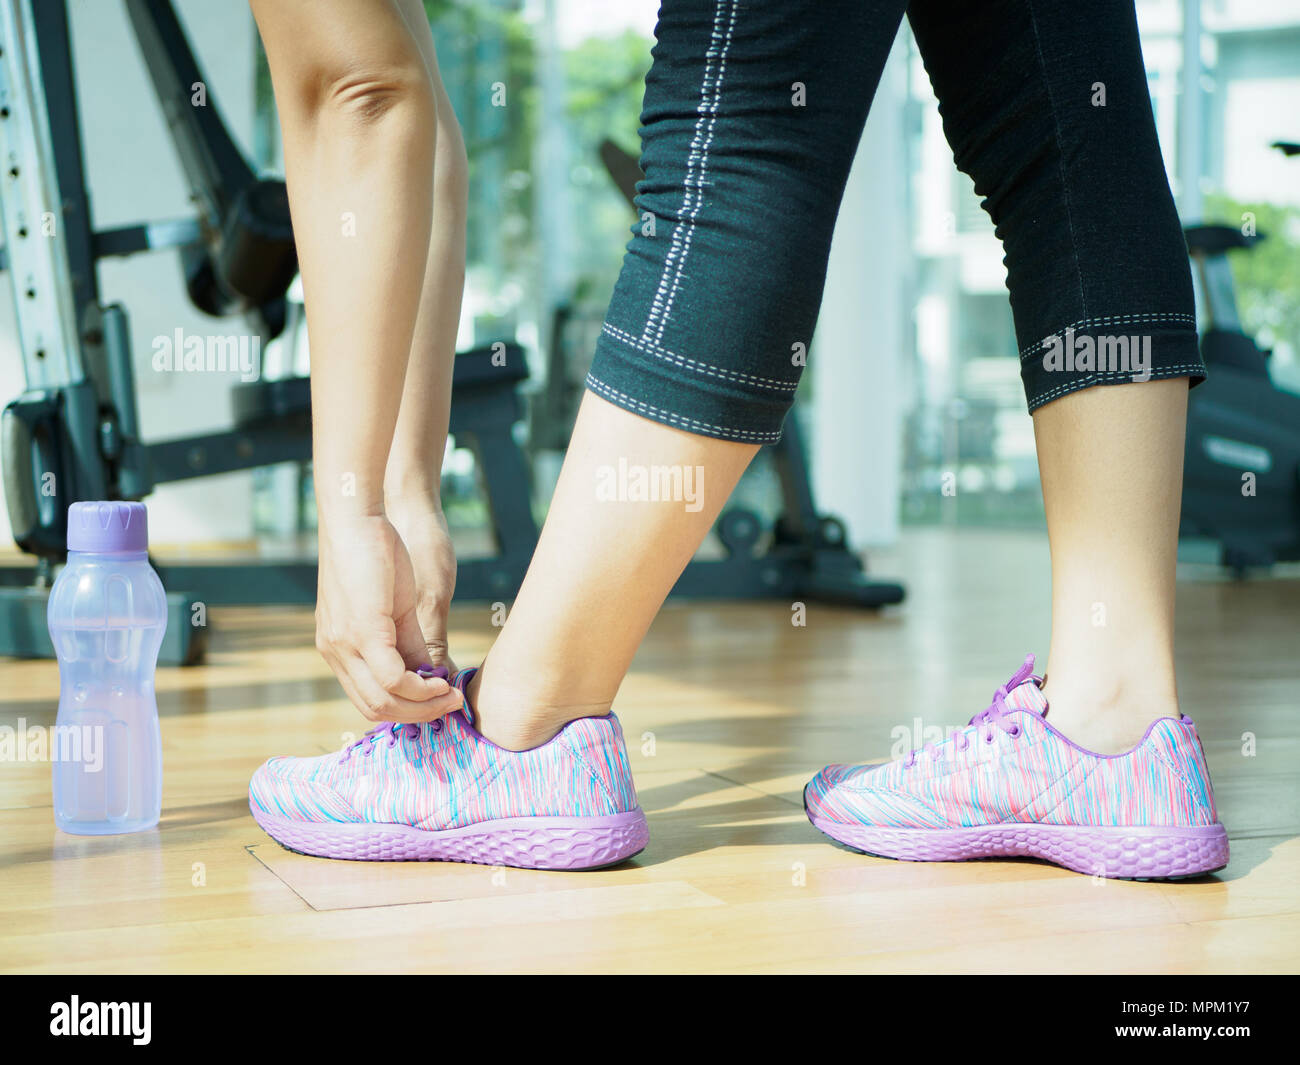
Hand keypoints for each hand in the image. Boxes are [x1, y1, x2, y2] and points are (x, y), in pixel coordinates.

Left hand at [315, 511, 461, 721]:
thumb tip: (430, 676)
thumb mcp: (393, 606)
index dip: (406, 708)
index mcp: (338, 646)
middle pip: (374, 708)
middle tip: (451, 705)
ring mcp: (345, 644)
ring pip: (381, 701)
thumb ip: (409, 643)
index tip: (438, 702)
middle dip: (418, 714)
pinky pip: (391, 678)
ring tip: (450, 697)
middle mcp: (335, 652)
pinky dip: (419, 689)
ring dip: (422, 706)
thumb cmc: (374, 552)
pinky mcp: (361, 632)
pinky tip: (440, 683)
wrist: (355, 518)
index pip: (367, 698)